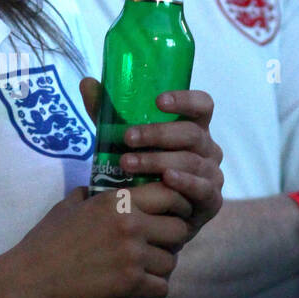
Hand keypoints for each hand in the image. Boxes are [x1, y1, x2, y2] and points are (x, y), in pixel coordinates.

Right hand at [0, 176, 192, 297]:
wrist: (29, 280)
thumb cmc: (45, 241)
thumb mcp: (67, 206)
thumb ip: (91, 194)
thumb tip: (101, 185)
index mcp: (117, 201)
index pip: (170, 193)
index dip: (176, 205)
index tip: (170, 214)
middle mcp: (130, 224)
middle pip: (180, 228)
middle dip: (172, 239)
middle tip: (158, 246)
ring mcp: (132, 255)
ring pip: (172, 261)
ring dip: (161, 267)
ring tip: (144, 269)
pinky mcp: (130, 284)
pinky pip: (162, 288)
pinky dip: (152, 290)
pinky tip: (137, 288)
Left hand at [79, 80, 223, 240]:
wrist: (145, 215)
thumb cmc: (137, 169)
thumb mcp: (120, 139)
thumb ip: (106, 113)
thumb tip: (86, 82)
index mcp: (193, 127)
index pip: (202, 105)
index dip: (185, 100)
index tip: (157, 101)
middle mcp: (208, 149)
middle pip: (192, 133)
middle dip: (158, 133)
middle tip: (127, 137)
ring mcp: (212, 175)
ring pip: (192, 161)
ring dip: (158, 160)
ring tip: (127, 163)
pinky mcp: (211, 202)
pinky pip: (203, 189)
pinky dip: (185, 183)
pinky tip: (165, 180)